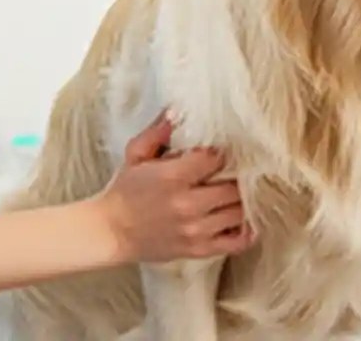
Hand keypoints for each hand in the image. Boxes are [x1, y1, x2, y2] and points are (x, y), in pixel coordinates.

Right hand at [95, 113, 253, 263]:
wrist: (112, 231)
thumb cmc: (124, 191)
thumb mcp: (134, 154)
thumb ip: (157, 132)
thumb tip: (177, 110)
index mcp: (172, 177)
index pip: (215, 158)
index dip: (221, 153)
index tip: (219, 152)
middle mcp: (188, 204)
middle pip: (234, 186)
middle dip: (236, 177)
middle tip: (234, 172)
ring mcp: (196, 230)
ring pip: (240, 212)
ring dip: (242, 200)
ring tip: (238, 192)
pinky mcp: (200, 249)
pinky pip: (238, 241)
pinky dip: (248, 230)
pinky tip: (243, 218)